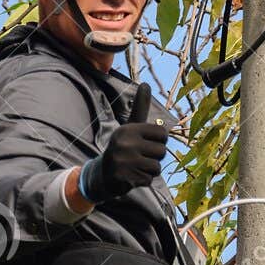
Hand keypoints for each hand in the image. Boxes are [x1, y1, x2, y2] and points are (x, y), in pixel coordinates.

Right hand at [80, 82, 167, 202]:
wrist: (102, 174)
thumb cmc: (123, 147)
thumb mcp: (130, 127)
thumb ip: (140, 107)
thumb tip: (145, 84)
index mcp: (128, 129)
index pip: (162, 133)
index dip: (159, 141)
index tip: (145, 143)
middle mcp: (125, 143)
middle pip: (162, 151)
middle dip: (154, 157)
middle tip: (138, 157)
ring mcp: (123, 161)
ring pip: (156, 167)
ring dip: (149, 170)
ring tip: (135, 167)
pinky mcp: (124, 178)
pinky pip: (149, 180)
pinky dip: (143, 180)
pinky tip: (131, 177)